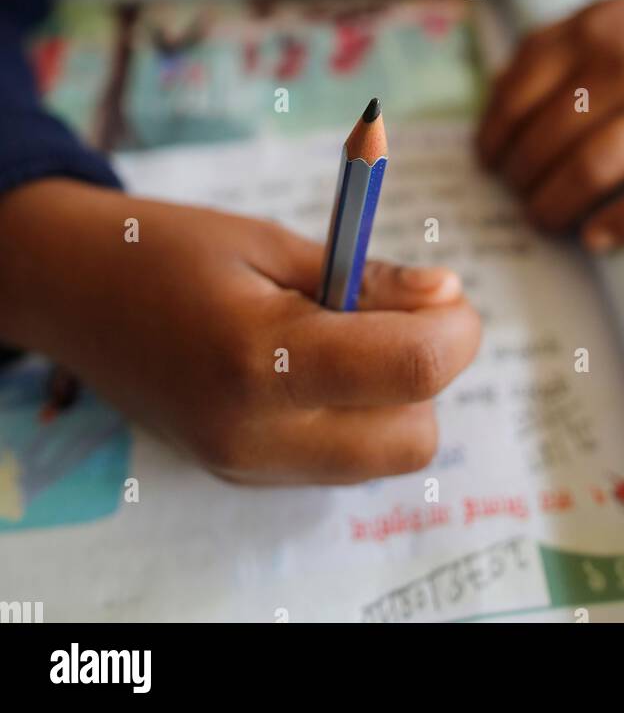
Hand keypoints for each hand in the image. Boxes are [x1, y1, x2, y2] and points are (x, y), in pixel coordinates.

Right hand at [0, 179, 480, 484]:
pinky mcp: (242, 476)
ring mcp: (246, 465)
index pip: (408, 370)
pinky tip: (315, 366)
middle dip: (430, 373)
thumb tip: (449, 298)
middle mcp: (255, 432)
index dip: (455, 329)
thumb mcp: (272, 242)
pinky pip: (340, 462)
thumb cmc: (171, 249)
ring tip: (348, 335)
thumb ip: (366, 278)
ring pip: (383, 458)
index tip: (449, 292)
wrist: (73, 294)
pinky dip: (358, 417)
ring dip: (397, 400)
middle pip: (413, 437)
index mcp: (260, 356)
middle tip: (401, 311)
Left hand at [477, 0, 623, 251]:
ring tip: (544, 219)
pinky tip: (594, 238)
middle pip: (549, 139)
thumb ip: (546, 52)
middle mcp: (621, 66)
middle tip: (520, 197)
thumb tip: (493, 103)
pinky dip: (620, 222)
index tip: (490, 163)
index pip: (517, 96)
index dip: (494, 138)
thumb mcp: (598, 18)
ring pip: (593, 168)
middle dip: (522, 180)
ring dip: (556, 205)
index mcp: (585, 34)